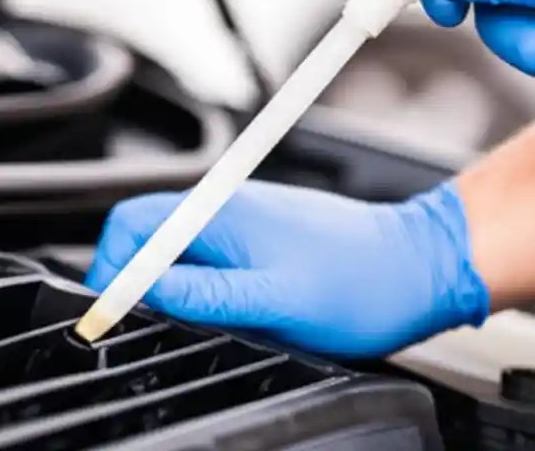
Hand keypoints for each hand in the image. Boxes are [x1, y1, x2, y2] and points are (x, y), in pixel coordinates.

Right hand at [84, 181, 488, 357]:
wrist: (422, 265)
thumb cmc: (364, 282)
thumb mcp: (277, 300)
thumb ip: (206, 294)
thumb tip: (144, 290)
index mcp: (220, 214)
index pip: (129, 226)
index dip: (112, 272)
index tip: (118, 315)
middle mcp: (226, 210)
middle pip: (147, 237)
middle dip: (137, 281)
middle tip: (149, 325)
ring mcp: (245, 223)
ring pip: (177, 250)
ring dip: (170, 285)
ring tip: (192, 321)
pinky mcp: (262, 240)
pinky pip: (209, 259)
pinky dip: (201, 286)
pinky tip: (226, 311)